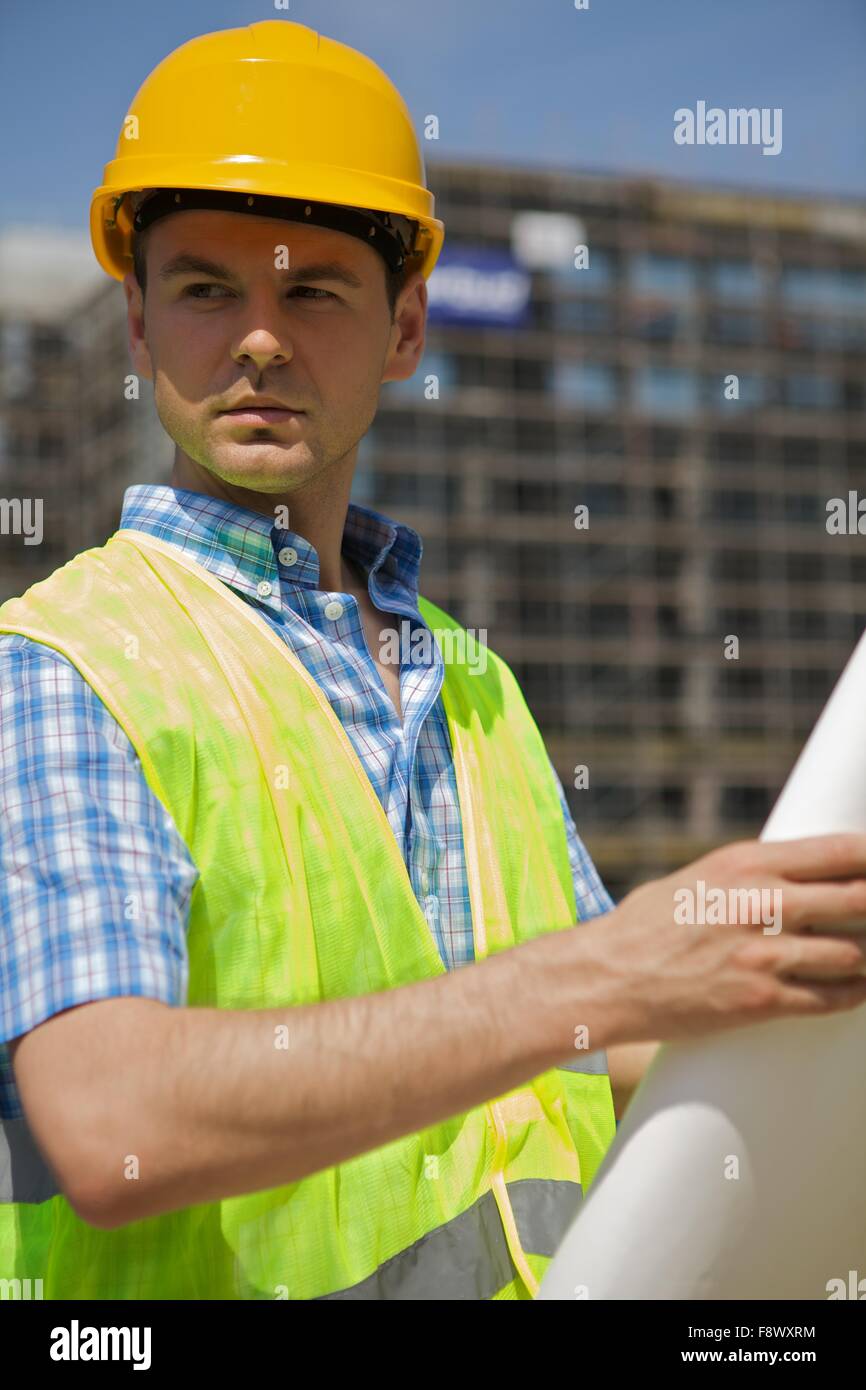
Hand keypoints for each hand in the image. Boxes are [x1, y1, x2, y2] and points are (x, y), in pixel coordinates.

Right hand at [568, 833, 865, 1046]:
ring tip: (865, 955)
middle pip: (858, 899)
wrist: (605, 976)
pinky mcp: (761, 999)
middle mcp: (762, 902)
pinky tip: (856, 988)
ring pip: (853, 954)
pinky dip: (852, 994)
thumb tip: (798, 879)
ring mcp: (764, 953)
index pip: (840, 852)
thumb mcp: (701, 878)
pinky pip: (830, 998)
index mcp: (747, 863)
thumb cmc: (646, 926)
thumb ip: (753, 876)